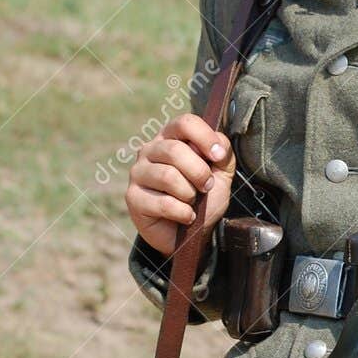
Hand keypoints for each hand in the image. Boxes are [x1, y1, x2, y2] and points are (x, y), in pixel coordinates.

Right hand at [125, 112, 235, 257]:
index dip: (204, 137)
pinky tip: (185, 216)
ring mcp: (138, 173)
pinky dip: (183, 212)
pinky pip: (164, 202)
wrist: (191, 233)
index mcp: (171, 137)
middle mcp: (149, 150)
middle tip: (206, 187)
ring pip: (168, 176)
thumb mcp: (221, 175)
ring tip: (192, 202)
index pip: (184, 123)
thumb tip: (218, 143)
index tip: (218, 156)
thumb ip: (223, 154)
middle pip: (175, 151)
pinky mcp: (133, 197)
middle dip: (199, 172)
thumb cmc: (203, 199)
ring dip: (189, 194)